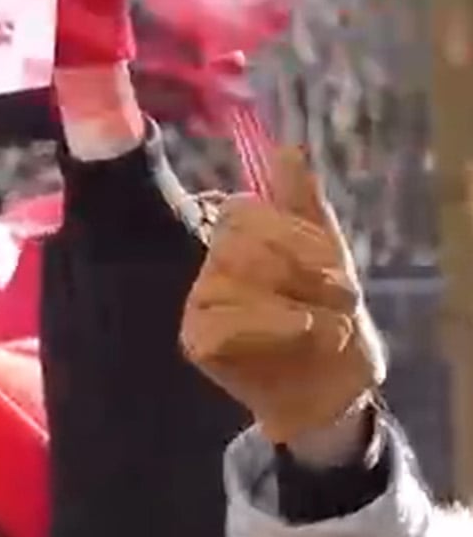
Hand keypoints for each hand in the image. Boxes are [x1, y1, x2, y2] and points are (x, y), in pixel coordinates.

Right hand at [184, 136, 381, 446]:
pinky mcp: (196, 340)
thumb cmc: (330, 318)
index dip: (290, 231)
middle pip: (237, 241)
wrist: (333, 389)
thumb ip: (304, 204)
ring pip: (230, 278)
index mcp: (240, 239)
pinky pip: (224, 320)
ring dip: (296, 300)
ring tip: (329, 321)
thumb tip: (286, 147)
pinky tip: (304, 334)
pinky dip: (274, 325)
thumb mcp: (330, 255)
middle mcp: (212, 265)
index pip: (241, 209)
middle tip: (340, 294)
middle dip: (300, 266)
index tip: (332, 257)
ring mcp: (199, 303)